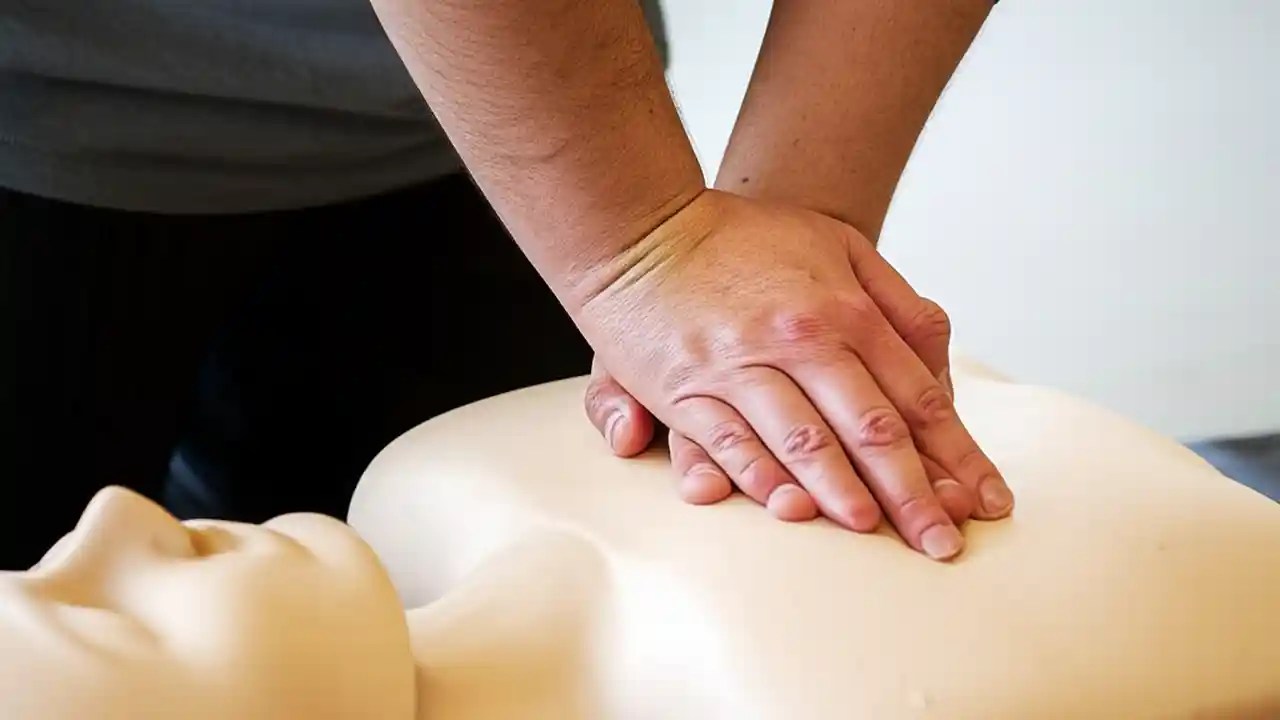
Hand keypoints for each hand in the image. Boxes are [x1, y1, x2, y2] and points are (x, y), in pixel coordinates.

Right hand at [573, 190, 1011, 559]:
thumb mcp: (838, 246)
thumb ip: (894, 301)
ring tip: (876, 533)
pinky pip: (729, 440)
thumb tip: (938, 361)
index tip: (987, 501)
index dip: (957, 455)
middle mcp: (801, 340)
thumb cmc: (750, 241)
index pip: (917, 398)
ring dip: (843, 492)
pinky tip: (789, 508)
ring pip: (805, 440)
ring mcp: (742, 365)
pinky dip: (761, 476)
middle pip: (871, 429)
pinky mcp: (686, 387)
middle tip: (943, 545)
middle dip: (913, 494)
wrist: (645, 227)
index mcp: (846, 311)